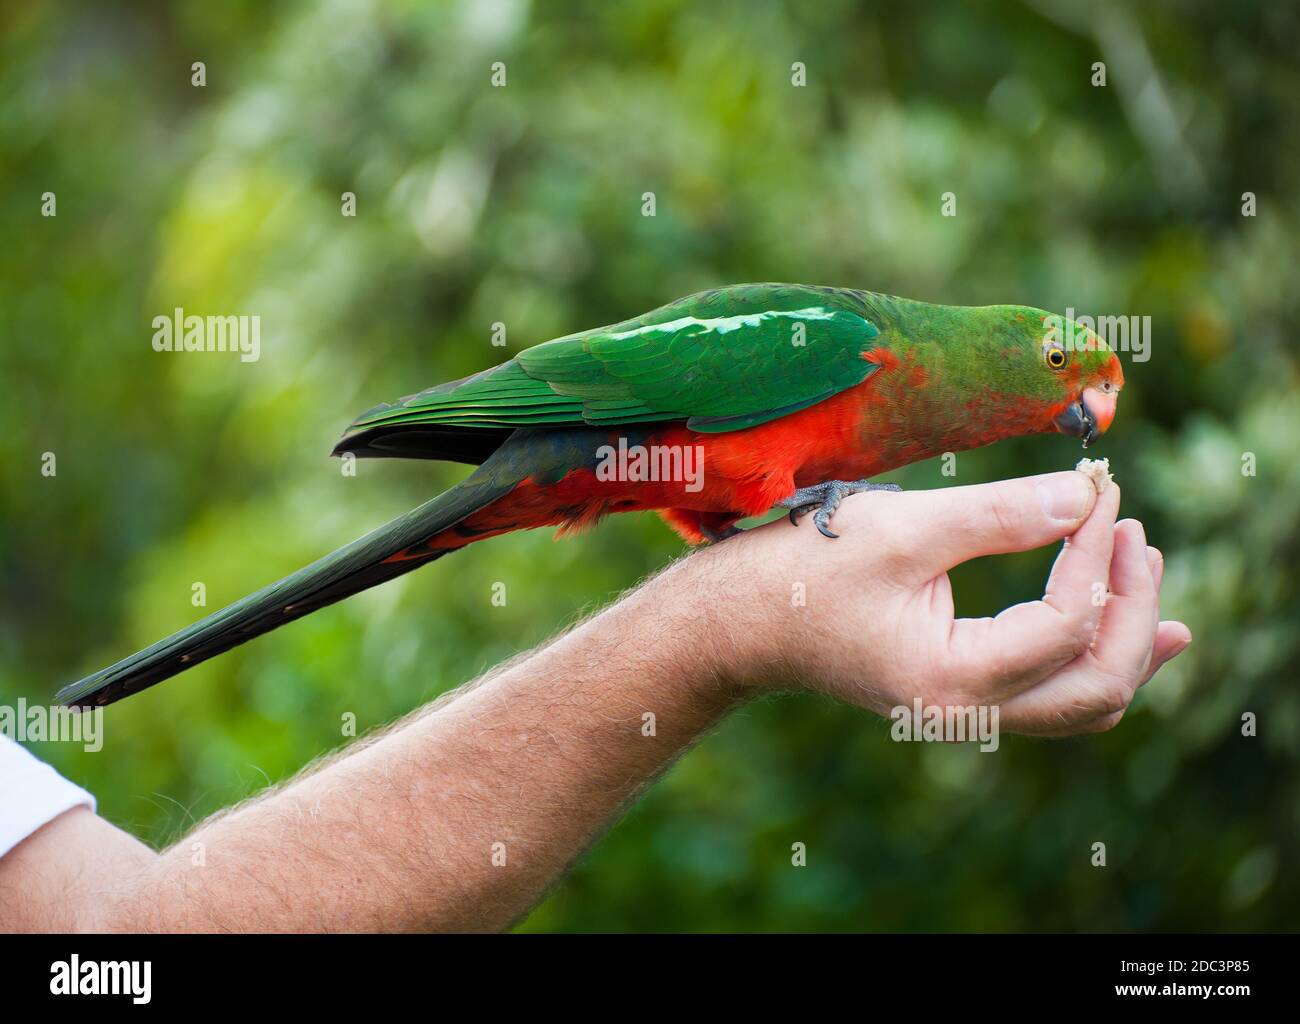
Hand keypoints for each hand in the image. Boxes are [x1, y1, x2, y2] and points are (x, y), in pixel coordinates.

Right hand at [678, 471, 1191, 735]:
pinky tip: (1129, 617)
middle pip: (1098, 686)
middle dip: (1131, 605)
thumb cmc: (806, 570)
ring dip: (1125, 636)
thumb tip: (1087, 494)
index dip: (1094, 552)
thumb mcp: (902, 529)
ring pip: (1086, 699)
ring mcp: (967, 714)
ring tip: (1143, 563)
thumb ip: (999, 514)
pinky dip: (1096, 653)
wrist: (742, 620)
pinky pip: (1056, 692)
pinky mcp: (963, 693)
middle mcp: (967, 715)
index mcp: (951, 682)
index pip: (1064, 623)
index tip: (1097, 486)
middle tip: (1132, 529)